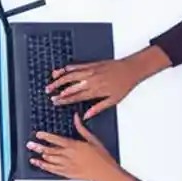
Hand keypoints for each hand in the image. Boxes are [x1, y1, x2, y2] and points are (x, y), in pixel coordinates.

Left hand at [28, 114, 138, 180]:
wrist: (106, 173)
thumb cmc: (102, 157)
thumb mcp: (93, 140)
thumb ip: (82, 129)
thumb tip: (76, 118)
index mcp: (74, 146)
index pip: (56, 140)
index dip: (46, 136)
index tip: (38, 134)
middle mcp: (68, 155)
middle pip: (50, 150)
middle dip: (38, 146)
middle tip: (29, 144)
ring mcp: (67, 165)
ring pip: (49, 159)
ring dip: (39, 155)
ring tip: (31, 152)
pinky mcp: (67, 173)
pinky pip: (52, 170)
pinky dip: (44, 166)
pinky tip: (38, 163)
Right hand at [46, 47, 170, 118]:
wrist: (132, 69)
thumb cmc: (124, 84)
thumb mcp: (113, 100)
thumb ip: (98, 108)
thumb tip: (87, 115)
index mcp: (95, 91)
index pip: (75, 97)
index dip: (64, 100)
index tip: (56, 101)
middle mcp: (91, 81)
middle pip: (70, 86)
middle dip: (58, 90)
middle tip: (49, 94)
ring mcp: (90, 71)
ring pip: (70, 75)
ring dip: (59, 80)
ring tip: (51, 83)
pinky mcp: (92, 64)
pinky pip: (76, 66)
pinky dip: (67, 68)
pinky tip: (60, 71)